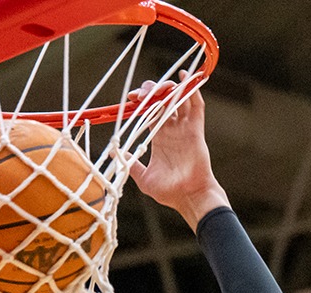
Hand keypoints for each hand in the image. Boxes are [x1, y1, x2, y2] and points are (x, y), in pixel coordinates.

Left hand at [127, 85, 227, 228]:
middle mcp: (172, 130)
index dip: (142, 102)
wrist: (188, 197)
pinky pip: (196, 106)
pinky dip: (192, 91)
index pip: (150, 112)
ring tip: (160, 84)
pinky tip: (185, 78)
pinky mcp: (196, 130)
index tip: (131, 97)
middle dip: (153, 91)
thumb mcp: (144, 178)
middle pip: (163, 102)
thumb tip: (113, 155)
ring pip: (179, 100)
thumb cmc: (169, 192)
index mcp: (159, 138)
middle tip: (141, 92)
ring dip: (170, 88)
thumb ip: (132, 165)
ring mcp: (185, 129)